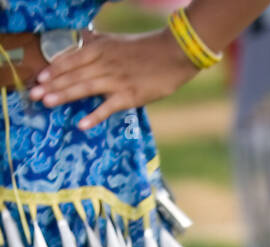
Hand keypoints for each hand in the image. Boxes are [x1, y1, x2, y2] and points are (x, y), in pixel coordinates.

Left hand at [28, 30, 198, 129]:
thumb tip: (81, 39)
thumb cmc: (147, 49)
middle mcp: (105, 63)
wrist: (174, 53)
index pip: (71, 58)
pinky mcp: (130, 96)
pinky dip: (94, 115)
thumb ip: (98, 42)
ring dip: (65, 95)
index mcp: (101, 48)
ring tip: (47, 103)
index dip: (54, 69)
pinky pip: (108, 107)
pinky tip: (81, 124)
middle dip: (52, 85)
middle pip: (73, 74)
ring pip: (85, 87)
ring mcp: (117, 80)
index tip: (39, 78)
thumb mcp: (118, 41)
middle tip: (34, 95)